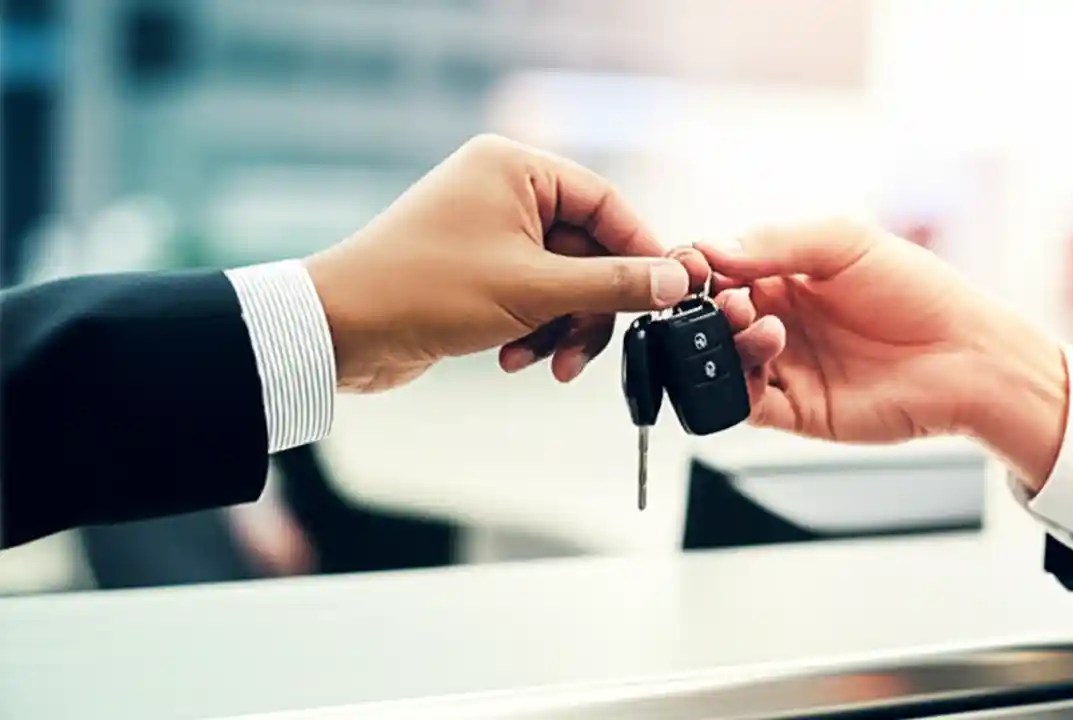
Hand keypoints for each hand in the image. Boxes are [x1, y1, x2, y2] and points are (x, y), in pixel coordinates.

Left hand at [304, 134, 690, 391]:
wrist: (341, 331)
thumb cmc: (424, 292)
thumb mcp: (534, 290)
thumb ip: (613, 285)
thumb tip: (676, 280)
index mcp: (516, 167)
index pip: (606, 201)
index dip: (640, 250)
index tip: (668, 292)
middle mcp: (504, 189)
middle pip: (587, 248)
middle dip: (590, 307)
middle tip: (588, 348)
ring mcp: (489, 230)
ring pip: (562, 280)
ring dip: (561, 327)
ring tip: (545, 361)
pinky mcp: (477, 269)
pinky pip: (532, 296)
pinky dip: (533, 329)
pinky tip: (514, 358)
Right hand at [675, 219, 1068, 487]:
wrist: (968, 357)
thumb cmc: (920, 293)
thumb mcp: (846, 243)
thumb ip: (777, 243)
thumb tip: (715, 248)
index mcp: (788, 276)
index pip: (723, 270)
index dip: (704, 267)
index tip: (697, 265)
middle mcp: (780, 321)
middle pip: (713, 316)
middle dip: (709, 306)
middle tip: (729, 299)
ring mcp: (785, 367)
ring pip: (722, 360)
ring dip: (724, 342)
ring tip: (761, 326)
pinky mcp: (795, 410)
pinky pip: (744, 404)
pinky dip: (734, 387)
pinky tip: (762, 359)